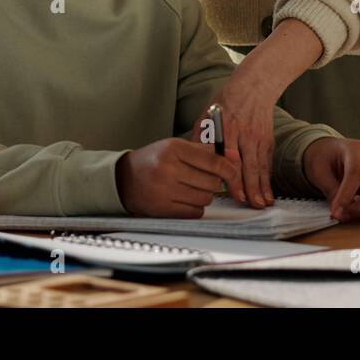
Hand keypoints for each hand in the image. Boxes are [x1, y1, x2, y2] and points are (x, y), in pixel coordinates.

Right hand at [115, 138, 243, 217]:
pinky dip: (195, 207)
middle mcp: (168, 168)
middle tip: (206, 179)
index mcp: (174, 149)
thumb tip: (229, 159)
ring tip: (193, 188)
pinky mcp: (162, 208)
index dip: (229, 169)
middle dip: (215, 183)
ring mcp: (165, 190)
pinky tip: (186, 199)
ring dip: (205, 196)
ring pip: (205, 199)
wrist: (124, 179)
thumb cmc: (153, 160)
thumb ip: (202, 151)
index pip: (213, 162)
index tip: (235, 174)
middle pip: (212, 182)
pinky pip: (194, 212)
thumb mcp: (174, 146)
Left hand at [207, 68, 280, 208]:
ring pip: (260, 165)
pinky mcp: (267, 140)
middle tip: (248, 203)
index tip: (227, 189)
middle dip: (248, 185)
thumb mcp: (207, 114)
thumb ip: (200, 136)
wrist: (255, 86)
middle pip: (247, 163)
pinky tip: (268, 192)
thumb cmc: (226, 101)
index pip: (229, 154)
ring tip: (262, 203)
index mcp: (227, 126)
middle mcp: (245, 133)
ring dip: (261, 186)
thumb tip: (191, 158)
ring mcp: (258, 137)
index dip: (230, 173)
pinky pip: (267, 163)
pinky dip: (268, 179)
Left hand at [302, 137, 359, 221]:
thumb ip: (331, 189)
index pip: (356, 173)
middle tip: (344, 217)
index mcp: (356, 149)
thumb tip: (342, 211)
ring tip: (349, 214)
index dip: (346, 195)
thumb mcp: (319, 171)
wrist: (333, 153)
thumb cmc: (325, 159)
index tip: (336, 212)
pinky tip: (359, 210)